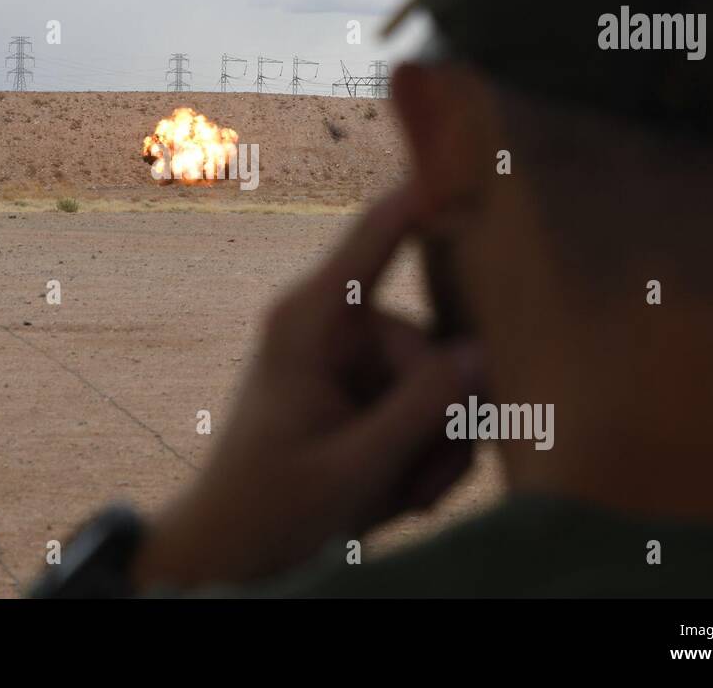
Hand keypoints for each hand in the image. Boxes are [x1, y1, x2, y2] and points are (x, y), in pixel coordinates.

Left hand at [130, 186, 484, 590]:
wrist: (230, 550)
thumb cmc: (272, 508)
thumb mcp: (354, 467)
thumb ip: (421, 410)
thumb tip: (482, 354)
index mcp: (309, 322)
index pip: (374, 238)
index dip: (421, 199)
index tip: (465, 163)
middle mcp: (331, 326)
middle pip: (430, 341)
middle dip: (439, 417)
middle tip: (417, 484)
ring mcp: (347, 358)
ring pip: (435, 382)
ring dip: (433, 445)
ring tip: (398, 494)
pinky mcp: (360, 388)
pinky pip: (422, 405)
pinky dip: (422, 452)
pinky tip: (397, 492)